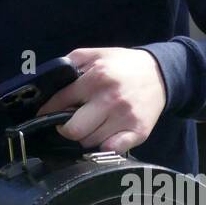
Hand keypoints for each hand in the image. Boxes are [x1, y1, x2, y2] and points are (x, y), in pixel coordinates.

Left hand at [37, 47, 166, 153]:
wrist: (160, 73)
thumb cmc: (122, 65)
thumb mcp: (94, 54)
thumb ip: (69, 63)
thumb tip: (47, 80)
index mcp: (95, 78)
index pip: (60, 102)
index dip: (48, 110)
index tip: (45, 114)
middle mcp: (110, 99)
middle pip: (73, 130)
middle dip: (66, 128)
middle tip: (70, 122)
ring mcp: (125, 117)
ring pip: (89, 143)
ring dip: (85, 137)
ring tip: (91, 125)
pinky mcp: (138, 131)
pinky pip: (112, 150)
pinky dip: (104, 147)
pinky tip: (104, 135)